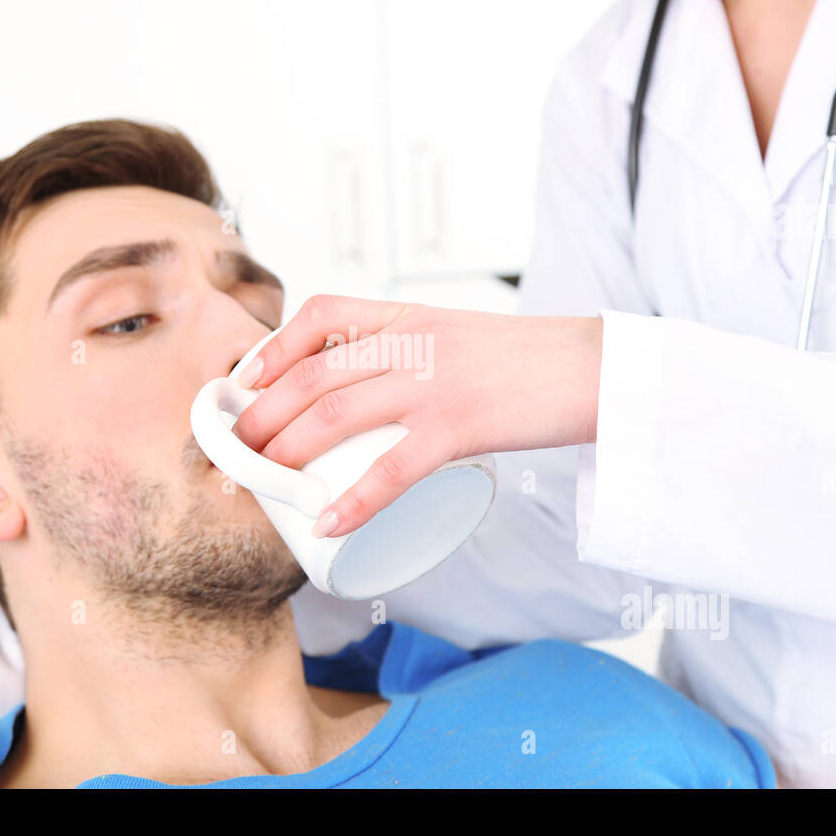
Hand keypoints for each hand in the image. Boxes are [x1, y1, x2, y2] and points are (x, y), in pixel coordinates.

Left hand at [231, 294, 602, 537]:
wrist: (595, 369)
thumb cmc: (528, 362)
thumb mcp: (460, 336)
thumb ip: (416, 352)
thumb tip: (369, 393)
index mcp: (410, 314)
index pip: (324, 312)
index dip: (273, 346)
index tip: (245, 381)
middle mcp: (414, 341)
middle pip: (314, 372)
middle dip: (264, 414)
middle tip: (240, 449)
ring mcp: (435, 383)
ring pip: (336, 412)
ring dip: (286, 450)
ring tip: (263, 480)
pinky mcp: (462, 426)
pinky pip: (393, 468)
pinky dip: (354, 500)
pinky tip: (328, 522)